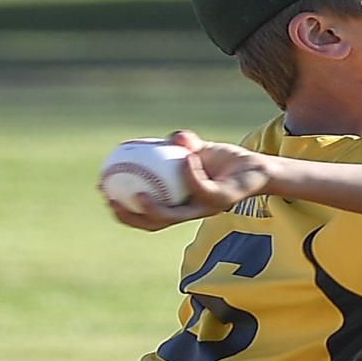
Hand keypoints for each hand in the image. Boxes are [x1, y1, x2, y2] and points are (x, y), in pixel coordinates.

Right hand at [107, 130, 272, 231]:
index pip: (147, 214)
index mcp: (180, 203)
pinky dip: (191, 173)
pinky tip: (184, 156)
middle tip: (111, 199)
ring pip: (177, 216)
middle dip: (130, 216)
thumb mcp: (198, 149)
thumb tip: (170, 137)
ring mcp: (208, 208)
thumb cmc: (225, 161)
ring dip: (155, 208)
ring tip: (138, 195)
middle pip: (156, 223)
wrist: (257, 166)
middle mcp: (192, 210)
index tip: (104, 190)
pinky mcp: (224, 200)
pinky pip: (202, 189)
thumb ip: (182, 144)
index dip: (124, 209)